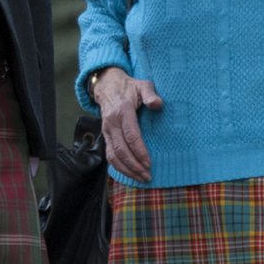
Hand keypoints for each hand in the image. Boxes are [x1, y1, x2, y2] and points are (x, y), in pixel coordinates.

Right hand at [91, 67, 163, 182]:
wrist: (107, 85)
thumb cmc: (129, 87)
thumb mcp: (142, 85)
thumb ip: (150, 94)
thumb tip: (157, 104)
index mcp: (123, 111)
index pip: (131, 136)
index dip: (140, 151)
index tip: (150, 163)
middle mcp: (112, 123)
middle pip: (121, 150)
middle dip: (134, 166)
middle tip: (147, 176)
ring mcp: (106, 130)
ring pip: (113, 156)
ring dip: (126, 169)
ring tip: (140, 178)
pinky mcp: (105, 135)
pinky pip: (109, 155)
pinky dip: (118, 167)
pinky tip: (129, 173)